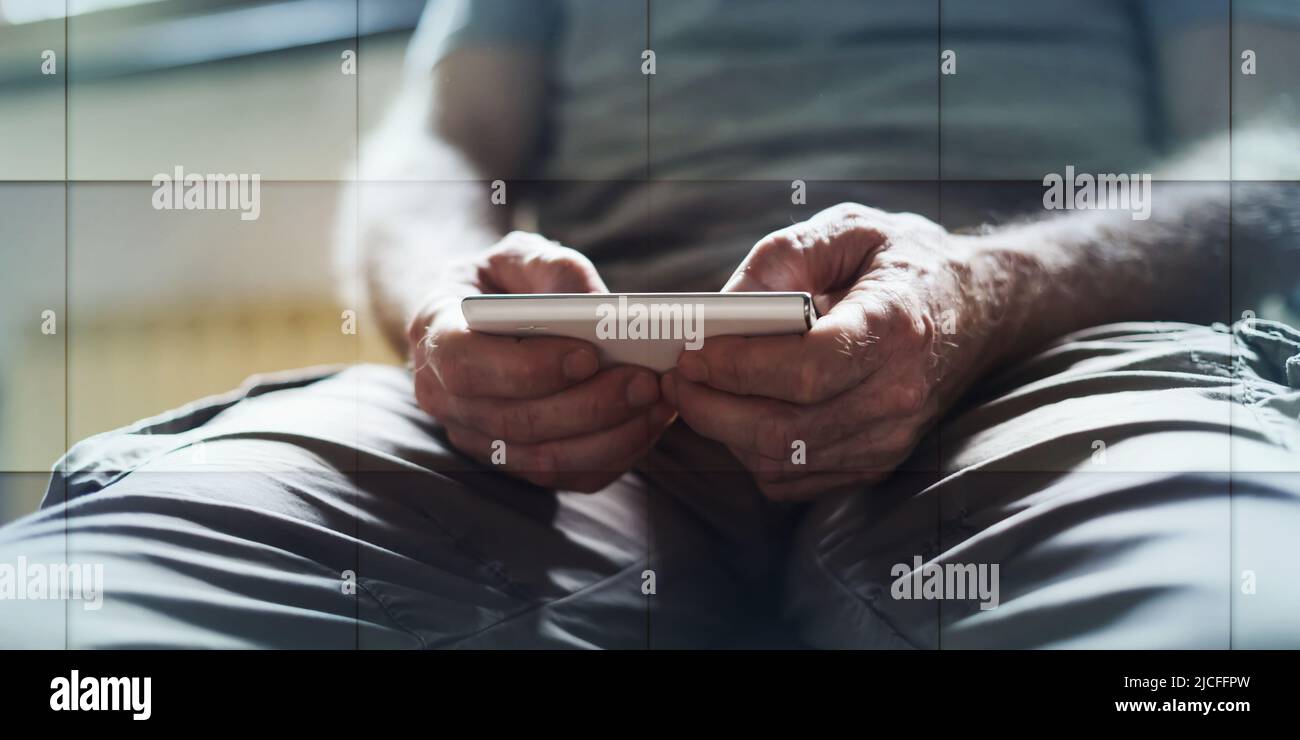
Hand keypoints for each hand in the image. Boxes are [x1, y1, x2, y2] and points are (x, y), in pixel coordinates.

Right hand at [408, 232, 674, 491]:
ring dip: (608, 436)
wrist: (485, 317)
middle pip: (513, 421)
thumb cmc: (505, 282)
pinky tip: (648, 423)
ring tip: (657, 401)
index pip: (466, 367)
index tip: (588, 355)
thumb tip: (598, 309)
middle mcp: (442, 396)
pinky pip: (564, 477)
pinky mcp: (511, 462)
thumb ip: (554, 270)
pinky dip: (612, 455)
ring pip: (541, 459)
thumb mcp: (521, 256)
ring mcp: (474, 438)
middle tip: (646, 381)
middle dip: (588, 406)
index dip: (528, 368)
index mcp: (435, 334)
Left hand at [663, 203, 1007, 500]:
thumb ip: (778, 262)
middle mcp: (899, 393)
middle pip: (786, 429)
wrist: (972, 307)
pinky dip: (751, 454)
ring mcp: (891, 438)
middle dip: (713, 409)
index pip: (807, 369)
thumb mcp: (843, 230)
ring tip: (698, 395)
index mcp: (895, 325)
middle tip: (677, 381)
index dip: (739, 368)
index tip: (692, 354)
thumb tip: (716, 312)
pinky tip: (739, 415)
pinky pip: (794, 480)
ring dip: (724, 434)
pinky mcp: (876, 464)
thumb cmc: (898, 262)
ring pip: (783, 462)